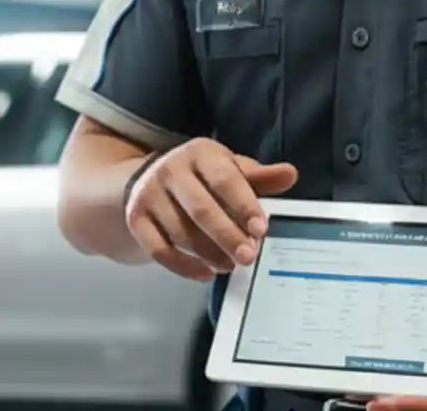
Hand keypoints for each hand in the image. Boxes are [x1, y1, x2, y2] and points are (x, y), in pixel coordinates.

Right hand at [125, 137, 297, 280]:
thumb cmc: (201, 177)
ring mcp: (149, 194)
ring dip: (209, 253)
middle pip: (201, 208)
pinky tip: (206, 273)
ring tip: (231, 266)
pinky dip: (184, 266)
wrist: (150, 180)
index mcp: (199, 153)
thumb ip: (259, 177)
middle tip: (249, 256)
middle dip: (227, 236)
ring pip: (181, 232)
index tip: (261, 229)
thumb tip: (290, 175)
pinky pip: (159, 249)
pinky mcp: (136, 218)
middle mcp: (171, 170)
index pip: (224, 179)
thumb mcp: (229, 170)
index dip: (244, 205)